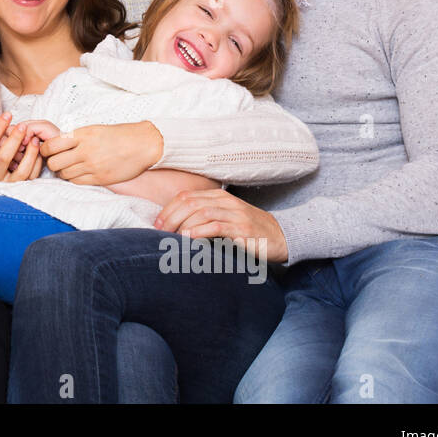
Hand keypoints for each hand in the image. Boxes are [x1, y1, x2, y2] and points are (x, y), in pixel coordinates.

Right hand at [0, 113, 43, 183]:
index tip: (7, 115)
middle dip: (14, 138)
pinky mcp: (20, 188)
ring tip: (33, 138)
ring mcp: (7, 185)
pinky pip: (31, 176)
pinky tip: (36, 150)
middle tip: (22, 125)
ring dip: (30, 152)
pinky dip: (36, 162)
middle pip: (4, 156)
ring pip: (21, 170)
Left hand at [40, 121, 163, 186]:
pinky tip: (78, 173)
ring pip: (64, 174)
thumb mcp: (94, 129)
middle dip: (51, 163)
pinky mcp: (100, 178)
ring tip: (68, 167)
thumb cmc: (118, 135)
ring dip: (62, 172)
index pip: (51, 145)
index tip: (46, 150)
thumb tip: (55, 145)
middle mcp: (85, 150)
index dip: (44, 149)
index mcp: (82, 134)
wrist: (142, 144)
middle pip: (54, 163)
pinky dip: (73, 179)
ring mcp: (92, 166)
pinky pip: (77, 182)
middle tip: (56, 160)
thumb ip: (75, 138)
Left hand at [154, 188, 288, 262]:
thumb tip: (175, 227)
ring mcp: (235, 214)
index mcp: (219, 196)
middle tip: (158, 232)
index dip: (167, 209)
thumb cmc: (249, 231)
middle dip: (170, 217)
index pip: (185, 196)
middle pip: (190, 203)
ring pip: (201, 213)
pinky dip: (199, 232)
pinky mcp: (243, 229)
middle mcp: (226, 201)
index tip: (156, 224)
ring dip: (182, 225)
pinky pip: (216, 227)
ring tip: (171, 236)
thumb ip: (204, 218)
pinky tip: (189, 240)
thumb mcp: (225, 219)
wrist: (281, 238)